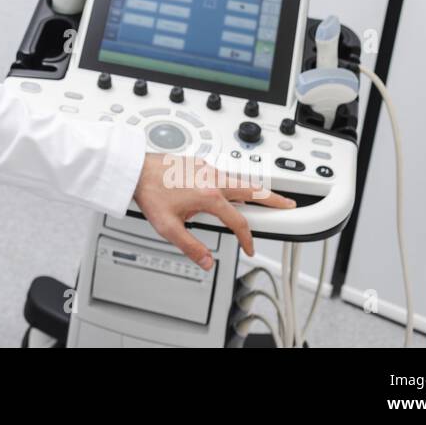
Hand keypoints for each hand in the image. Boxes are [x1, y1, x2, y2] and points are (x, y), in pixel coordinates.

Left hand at [133, 152, 294, 269]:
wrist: (134, 169)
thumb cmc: (149, 193)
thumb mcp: (168, 227)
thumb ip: (191, 246)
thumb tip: (207, 261)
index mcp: (209, 196)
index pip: (238, 222)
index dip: (248, 239)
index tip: (250, 248)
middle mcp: (212, 178)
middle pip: (252, 190)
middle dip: (274, 199)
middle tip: (290, 205)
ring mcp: (206, 168)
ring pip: (239, 180)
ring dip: (255, 189)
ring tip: (266, 197)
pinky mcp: (199, 163)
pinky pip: (223, 174)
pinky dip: (234, 182)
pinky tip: (229, 190)